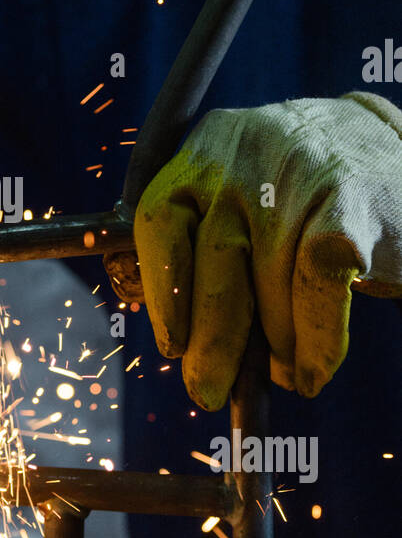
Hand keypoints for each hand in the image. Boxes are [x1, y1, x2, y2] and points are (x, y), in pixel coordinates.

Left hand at [106, 93, 401, 409]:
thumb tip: (186, 347)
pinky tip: (313, 371)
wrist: (400, 151)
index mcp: (206, 145)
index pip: (159, 219)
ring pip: (268, 282)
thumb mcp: (246, 198)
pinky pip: (317, 286)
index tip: (172, 345)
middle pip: (213, 258)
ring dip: (275, 345)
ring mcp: (296, 172)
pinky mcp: (348, 202)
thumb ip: (210, 249)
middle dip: (211, 339)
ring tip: (285, 375)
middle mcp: (245, 151)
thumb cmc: (307, 196)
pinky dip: (315, 341)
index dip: (162, 289)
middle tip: (209, 391)